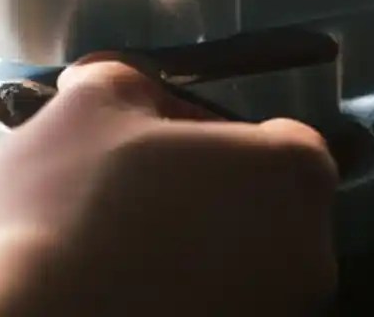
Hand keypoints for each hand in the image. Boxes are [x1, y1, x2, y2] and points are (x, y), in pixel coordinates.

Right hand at [0, 56, 338, 316]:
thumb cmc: (65, 204)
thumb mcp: (86, 106)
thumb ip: (127, 80)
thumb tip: (129, 87)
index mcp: (289, 173)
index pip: (274, 138)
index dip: (209, 132)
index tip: (151, 139)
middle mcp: (308, 253)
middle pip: (258, 205)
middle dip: (199, 192)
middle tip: (125, 189)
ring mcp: (276, 313)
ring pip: (234, 264)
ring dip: (184, 246)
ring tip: (107, 243)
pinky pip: (211, 304)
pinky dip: (173, 294)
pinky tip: (111, 285)